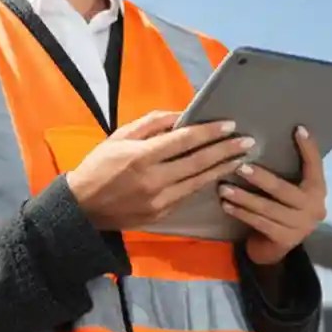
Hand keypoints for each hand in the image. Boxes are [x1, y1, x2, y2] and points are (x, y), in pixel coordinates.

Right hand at [66, 110, 254, 230]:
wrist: (83, 207)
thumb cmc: (99, 165)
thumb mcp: (120, 136)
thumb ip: (152, 124)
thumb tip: (182, 116)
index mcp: (142, 156)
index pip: (184, 140)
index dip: (209, 132)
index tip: (230, 124)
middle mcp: (154, 180)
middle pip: (198, 162)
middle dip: (226, 150)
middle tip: (248, 141)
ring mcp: (160, 200)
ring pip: (199, 181)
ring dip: (222, 168)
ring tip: (242, 158)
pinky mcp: (162, 214)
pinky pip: (189, 194)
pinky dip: (206, 183)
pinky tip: (219, 175)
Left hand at [219, 125, 326, 264]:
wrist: (275, 247)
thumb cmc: (279, 208)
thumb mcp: (288, 190)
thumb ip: (285, 171)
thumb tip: (264, 139)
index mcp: (317, 190)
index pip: (315, 166)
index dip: (309, 148)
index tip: (298, 128)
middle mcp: (315, 208)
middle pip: (283, 189)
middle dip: (260, 178)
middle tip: (239, 166)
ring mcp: (301, 226)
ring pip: (268, 208)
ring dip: (243, 197)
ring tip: (223, 187)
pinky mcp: (285, 240)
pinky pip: (259, 223)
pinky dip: (241, 213)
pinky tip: (226, 205)